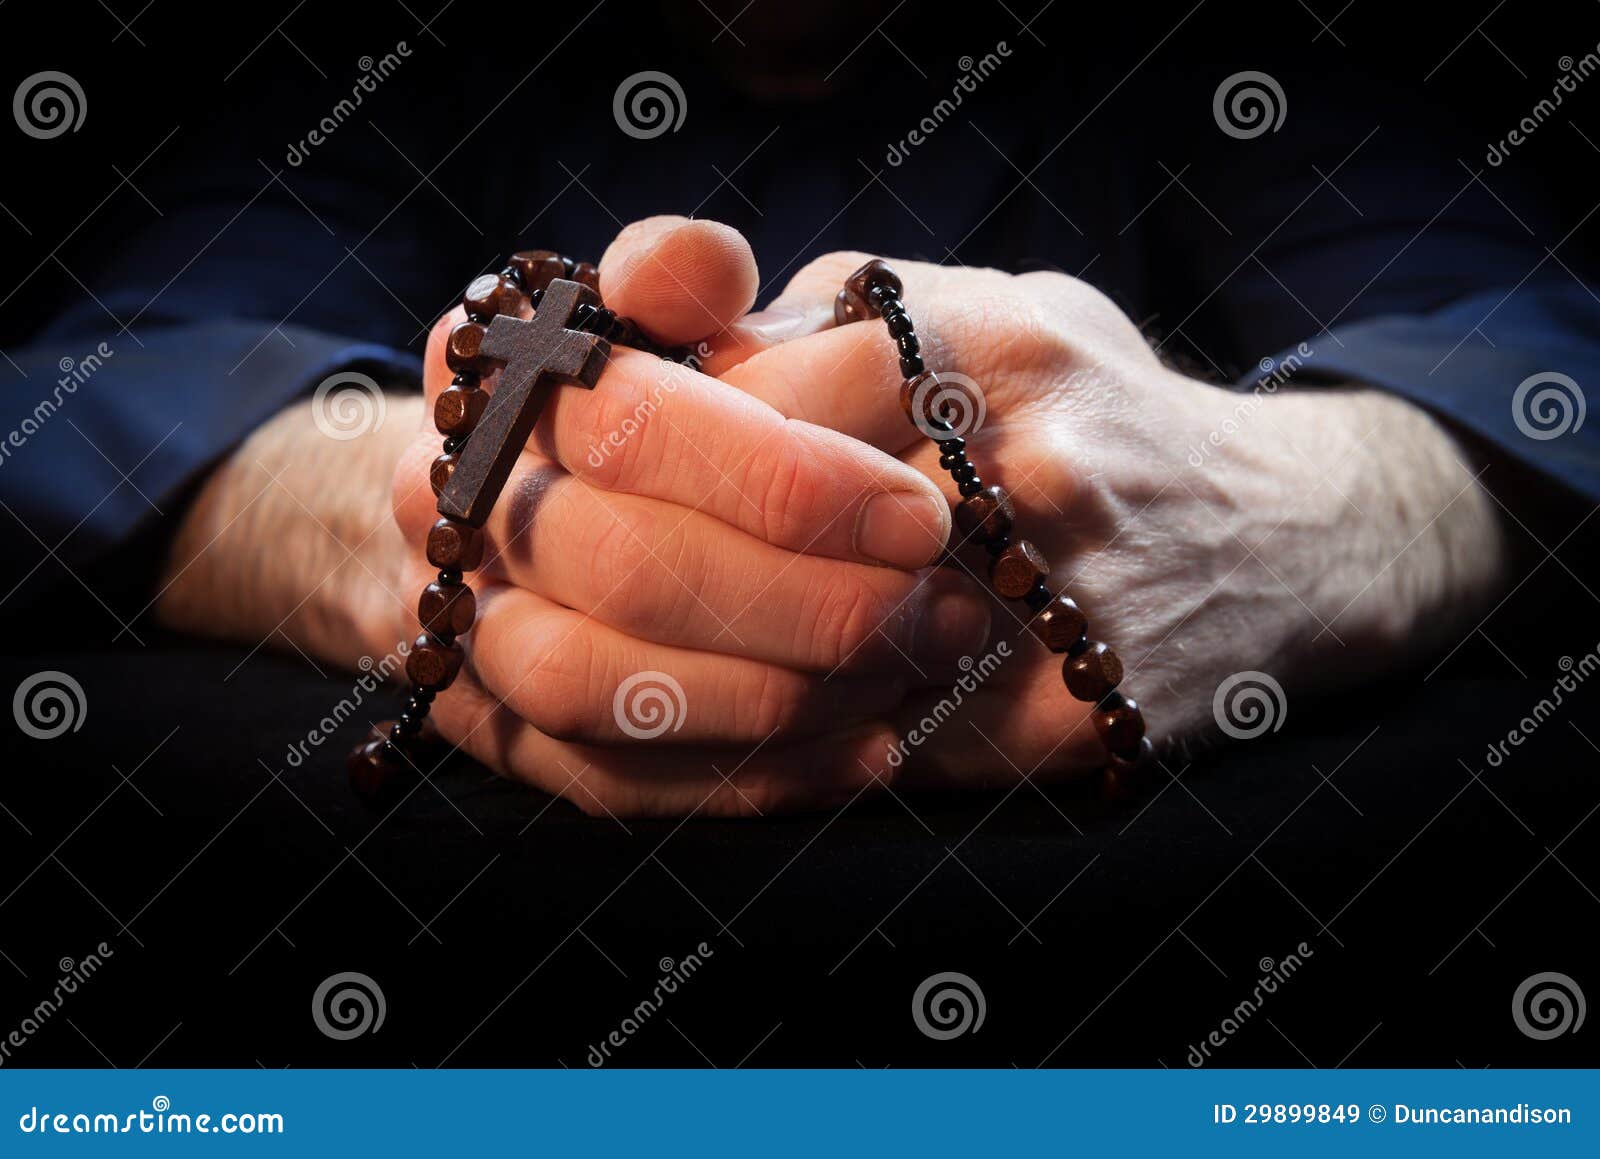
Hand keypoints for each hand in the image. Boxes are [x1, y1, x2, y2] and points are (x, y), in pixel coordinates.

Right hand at [161, 218, 992, 815]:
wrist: (494, 500)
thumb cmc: (613, 398)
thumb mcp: (643, 311)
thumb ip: (679, 276)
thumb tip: (706, 267)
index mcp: (498, 384)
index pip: (629, 425)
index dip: (782, 478)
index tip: (918, 513)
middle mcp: (457, 511)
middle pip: (626, 569)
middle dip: (809, 600)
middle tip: (945, 609)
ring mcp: (463, 634)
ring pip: (602, 690)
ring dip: (782, 694)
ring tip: (913, 672)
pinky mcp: (500, 735)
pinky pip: (614, 781)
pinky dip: (750, 774)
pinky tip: (866, 749)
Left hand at [704, 252, 1510, 787]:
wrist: (1288, 537)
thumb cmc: (1099, 411)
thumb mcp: (991, 311)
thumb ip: (840, 315)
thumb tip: (672, 337)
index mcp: (997, 341)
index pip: (766, 397)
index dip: (676, 446)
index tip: (630, 472)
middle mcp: (1038, 468)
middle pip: (783, 537)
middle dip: (680, 566)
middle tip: (615, 579)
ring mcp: (1062, 607)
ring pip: (820, 657)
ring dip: (728, 662)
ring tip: (669, 649)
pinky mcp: (1075, 723)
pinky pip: (887, 745)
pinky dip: (807, 735)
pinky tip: (765, 713)